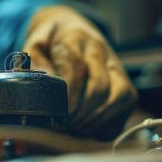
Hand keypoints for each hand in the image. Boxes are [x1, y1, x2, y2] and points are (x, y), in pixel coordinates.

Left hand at [22, 5, 136, 137]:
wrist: (72, 30)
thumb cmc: (50, 44)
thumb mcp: (34, 47)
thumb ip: (36, 65)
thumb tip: (41, 85)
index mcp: (75, 38)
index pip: (76, 68)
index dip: (69, 96)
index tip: (58, 115)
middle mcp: (101, 51)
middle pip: (100, 86)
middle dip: (81, 113)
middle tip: (64, 127)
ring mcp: (117, 66)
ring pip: (120, 96)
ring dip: (97, 119)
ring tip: (76, 130)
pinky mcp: (126, 81)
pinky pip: (126, 105)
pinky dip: (110, 123)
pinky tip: (90, 129)